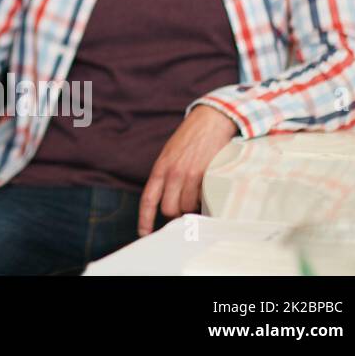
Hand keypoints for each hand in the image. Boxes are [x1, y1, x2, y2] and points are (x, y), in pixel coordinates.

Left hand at [138, 105, 237, 235]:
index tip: (144, 234)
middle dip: (177, 214)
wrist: (210, 121)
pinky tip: (209, 192)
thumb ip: (166, 175)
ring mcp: (190, 175)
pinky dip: (206, 201)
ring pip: (188, 207)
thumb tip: (169, 200)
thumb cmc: (190, 139)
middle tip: (186, 207)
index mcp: (160, 168)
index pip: (148, 199)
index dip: (144, 219)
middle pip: (170, 209)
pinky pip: (204, 199)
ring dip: (194, 208)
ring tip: (199, 196)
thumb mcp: (170, 155)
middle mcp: (172, 173)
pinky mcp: (207, 176)